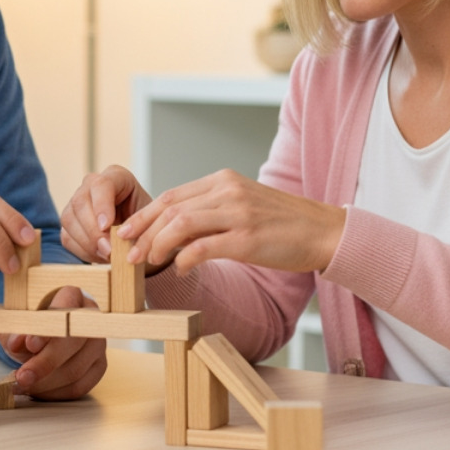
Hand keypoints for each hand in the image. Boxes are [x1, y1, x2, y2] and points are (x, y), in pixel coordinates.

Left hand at [0, 286, 107, 399]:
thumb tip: (17, 342)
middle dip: (45, 363)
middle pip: (74, 342)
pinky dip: (55, 393)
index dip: (50, 328)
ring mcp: (99, 343)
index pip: (66, 309)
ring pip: (76, 369)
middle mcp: (91, 317)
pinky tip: (36, 390)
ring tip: (22, 385)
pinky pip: (80, 386)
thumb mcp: (16, 325)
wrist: (39, 339)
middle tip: (22, 376)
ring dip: (45, 383)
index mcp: (71, 296)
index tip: (30, 344)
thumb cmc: (28, 326)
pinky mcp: (99, 367)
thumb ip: (16, 331)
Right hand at [58, 164, 152, 263]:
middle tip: (108, 249)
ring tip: (107, 255)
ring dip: (87, 243)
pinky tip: (99, 256)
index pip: (101, 185)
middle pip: (80, 201)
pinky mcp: (70, 222)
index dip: (101, 206)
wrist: (142, 236)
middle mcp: (92, 185)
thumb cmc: (148, 224)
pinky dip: (83, 251)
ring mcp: (77, 203)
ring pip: (69, 219)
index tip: (107, 226)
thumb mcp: (148, 222)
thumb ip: (132, 228)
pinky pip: (67, 237)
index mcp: (116, 177)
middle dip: (93, 230)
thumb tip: (111, 244)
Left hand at [119, 169, 345, 275]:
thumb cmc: (282, 224)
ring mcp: (238, 213)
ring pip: (181, 224)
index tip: (126, 232)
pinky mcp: (248, 238)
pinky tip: (178, 268)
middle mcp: (228, 191)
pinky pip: (203, 247)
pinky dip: (184, 259)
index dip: (144, 215)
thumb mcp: (242, 206)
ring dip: (157, 245)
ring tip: (147, 262)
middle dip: (143, 231)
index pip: (172, 196)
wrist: (324, 231)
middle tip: (126, 252)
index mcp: (223, 180)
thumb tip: (172, 231)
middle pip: (170, 208)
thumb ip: (210, 212)